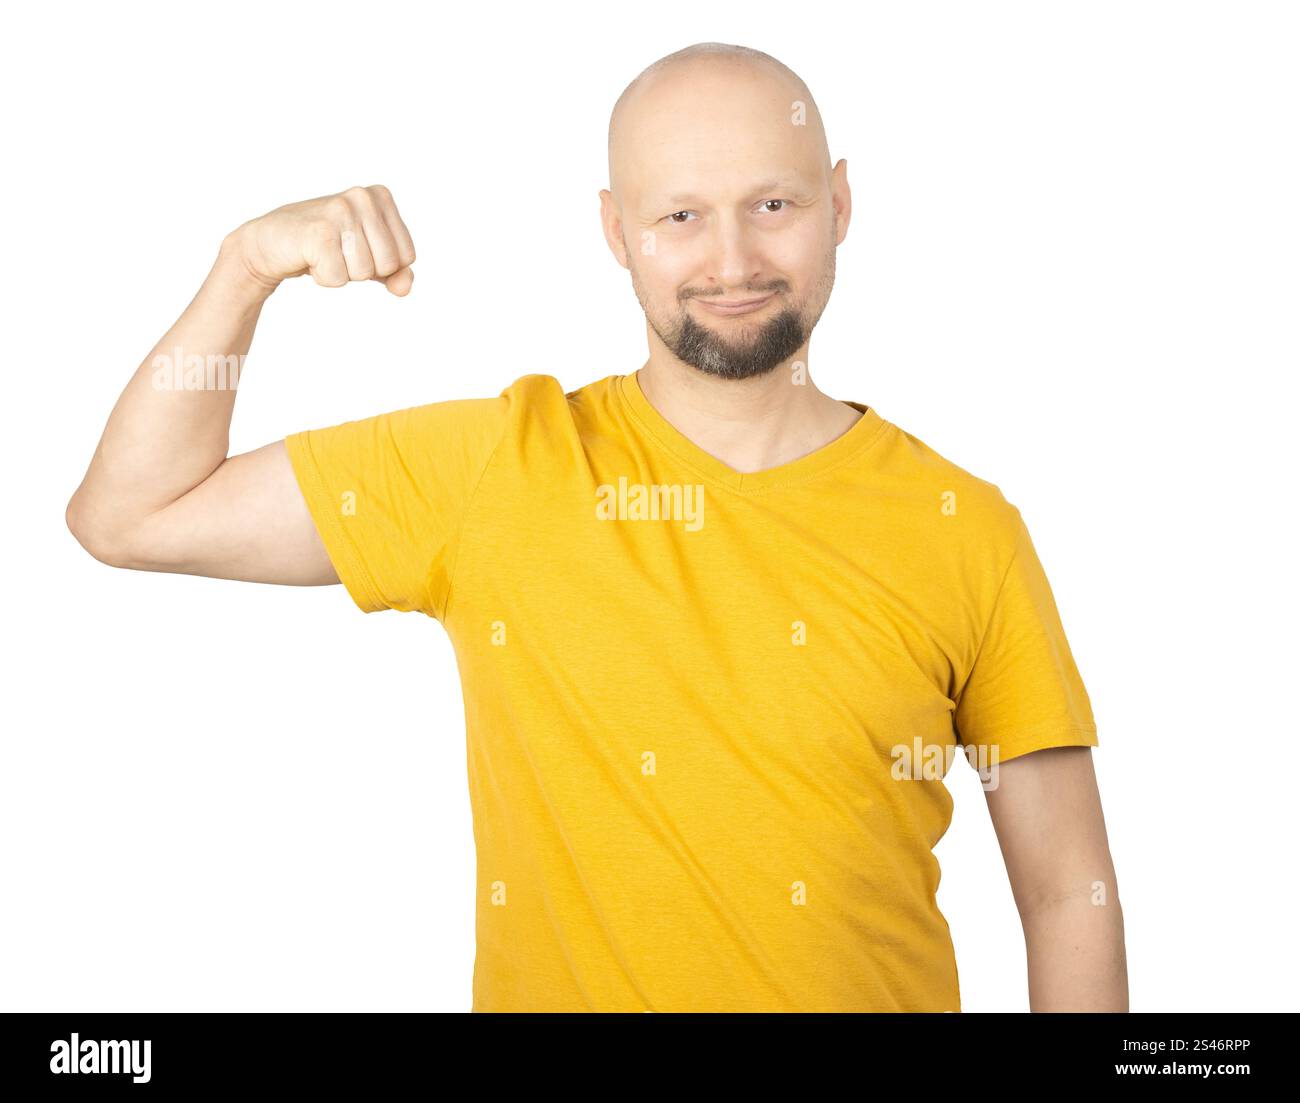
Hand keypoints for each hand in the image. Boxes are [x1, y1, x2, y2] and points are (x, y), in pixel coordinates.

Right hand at [224, 185, 416, 295]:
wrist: (271, 242)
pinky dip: (323, 278)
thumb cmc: (325, 246)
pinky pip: (338, 278)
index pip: (407, 257)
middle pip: (387, 265)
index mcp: (380, 197)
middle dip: (362, 270)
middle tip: (337, 251)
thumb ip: (395, 272)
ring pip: (363, 273)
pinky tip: (309, 257)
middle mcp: (362, 197)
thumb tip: (404, 288)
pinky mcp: (319, 231)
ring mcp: (340, 211)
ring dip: (341, 273)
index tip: (355, 248)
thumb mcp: (368, 256)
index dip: (382, 266)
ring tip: (323, 252)